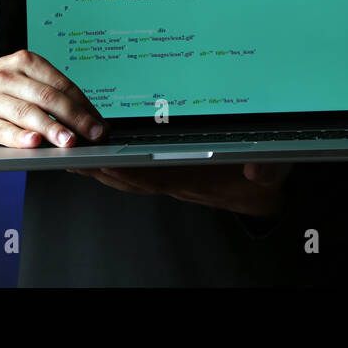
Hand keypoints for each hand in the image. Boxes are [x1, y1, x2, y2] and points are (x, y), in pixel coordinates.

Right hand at [0, 49, 108, 147]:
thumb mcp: (24, 81)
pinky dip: (20, 137)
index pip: (61, 84)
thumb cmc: (2, 92)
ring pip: (26, 112)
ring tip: (69, 141)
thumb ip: (50, 94)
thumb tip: (88, 119)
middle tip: (93, 134)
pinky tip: (34, 142)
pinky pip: (3, 130)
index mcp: (25, 62)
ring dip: (51, 128)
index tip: (99, 124)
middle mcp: (7, 76)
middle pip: (47, 97)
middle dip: (74, 117)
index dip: (84, 105)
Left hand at [66, 162, 293, 216]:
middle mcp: (177, 182)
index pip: (156, 176)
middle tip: (72, 154)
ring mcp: (171, 179)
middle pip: (131, 178)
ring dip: (100, 168)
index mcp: (196, 180)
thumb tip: (257, 168)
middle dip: (100, 168)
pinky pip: (134, 171)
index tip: (105, 160)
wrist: (266, 193)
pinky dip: (112, 165)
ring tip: (72, 153)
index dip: (128, 170)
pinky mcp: (169, 173)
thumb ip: (268, 169)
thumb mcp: (276, 169)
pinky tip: (95, 156)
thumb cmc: (265, 178)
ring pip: (128, 176)